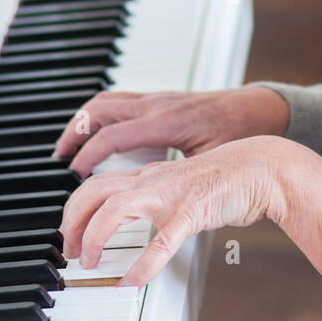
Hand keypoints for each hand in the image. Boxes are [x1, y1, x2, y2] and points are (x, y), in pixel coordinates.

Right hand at [52, 85, 289, 177]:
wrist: (262, 109)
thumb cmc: (242, 134)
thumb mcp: (211, 162)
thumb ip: (182, 185)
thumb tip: (164, 222)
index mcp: (165, 122)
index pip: (112, 136)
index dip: (87, 155)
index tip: (71, 174)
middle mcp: (157, 105)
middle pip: (100, 110)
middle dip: (74, 132)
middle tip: (59, 157)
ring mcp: (159, 98)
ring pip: (107, 101)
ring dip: (84, 121)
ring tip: (70, 145)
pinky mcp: (163, 99)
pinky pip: (122, 101)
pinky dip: (103, 115)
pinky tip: (101, 134)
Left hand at [61, 135, 287, 287]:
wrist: (263, 167)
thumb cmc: (228, 178)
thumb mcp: (183, 185)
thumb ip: (160, 198)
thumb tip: (141, 222)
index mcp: (150, 175)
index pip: (97, 184)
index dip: (75, 208)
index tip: (71, 234)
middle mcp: (153, 180)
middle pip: (93, 190)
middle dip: (72, 221)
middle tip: (70, 250)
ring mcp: (171, 194)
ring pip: (115, 208)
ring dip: (94, 236)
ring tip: (90, 261)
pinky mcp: (192, 211)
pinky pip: (160, 242)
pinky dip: (142, 265)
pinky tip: (132, 282)